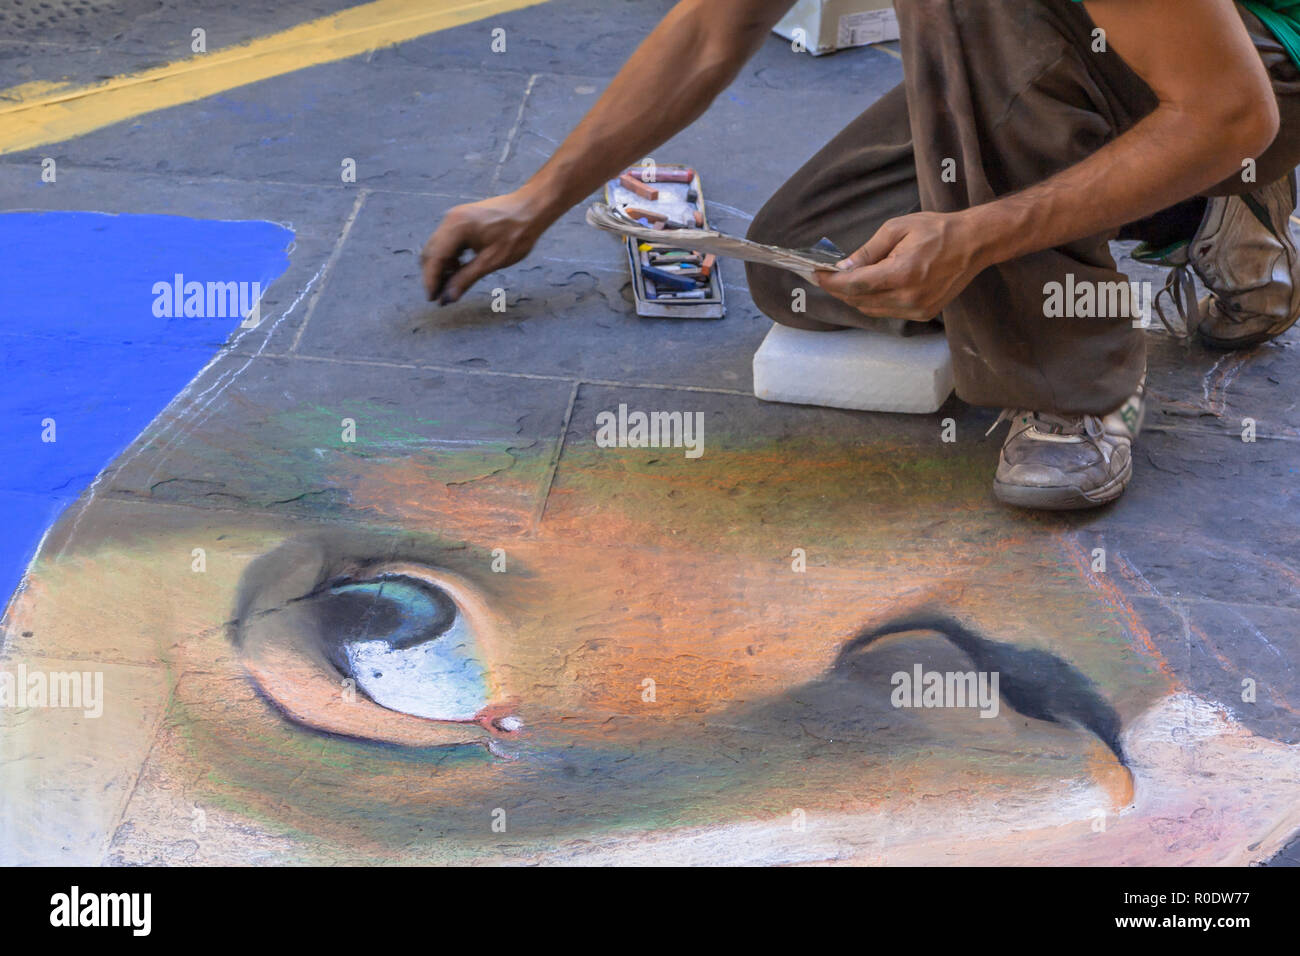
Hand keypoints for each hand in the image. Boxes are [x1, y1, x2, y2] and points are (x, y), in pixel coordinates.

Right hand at [420, 190, 549, 303]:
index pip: (434, 258)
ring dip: (441, 267)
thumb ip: (466, 279)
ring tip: (451, 286)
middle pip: (431, 252)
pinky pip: (447, 241)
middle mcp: (450, 219)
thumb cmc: (516, 233)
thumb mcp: (491, 261)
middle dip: (433, 275)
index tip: (432, 299)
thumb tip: (448, 298)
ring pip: (438, 247)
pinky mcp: (460, 220)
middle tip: (441, 297)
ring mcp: (454, 217)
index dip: (431, 280)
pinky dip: (449, 257)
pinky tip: (459, 269)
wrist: (531, 208)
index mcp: (456, 227)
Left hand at [813, 211, 986, 321]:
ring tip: (845, 281)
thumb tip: (842, 267)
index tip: (815, 274)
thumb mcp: (897, 229)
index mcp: (902, 274)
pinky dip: (873, 301)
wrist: (973, 244)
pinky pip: (886, 312)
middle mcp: (908, 297)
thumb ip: (868, 252)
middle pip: (859, 300)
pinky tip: (869, 287)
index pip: (855, 285)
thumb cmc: (936, 230)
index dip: (831, 282)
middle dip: (839, 289)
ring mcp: (916, 309)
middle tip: (825, 276)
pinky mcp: (922, 314)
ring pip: (870, 309)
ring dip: (854, 296)